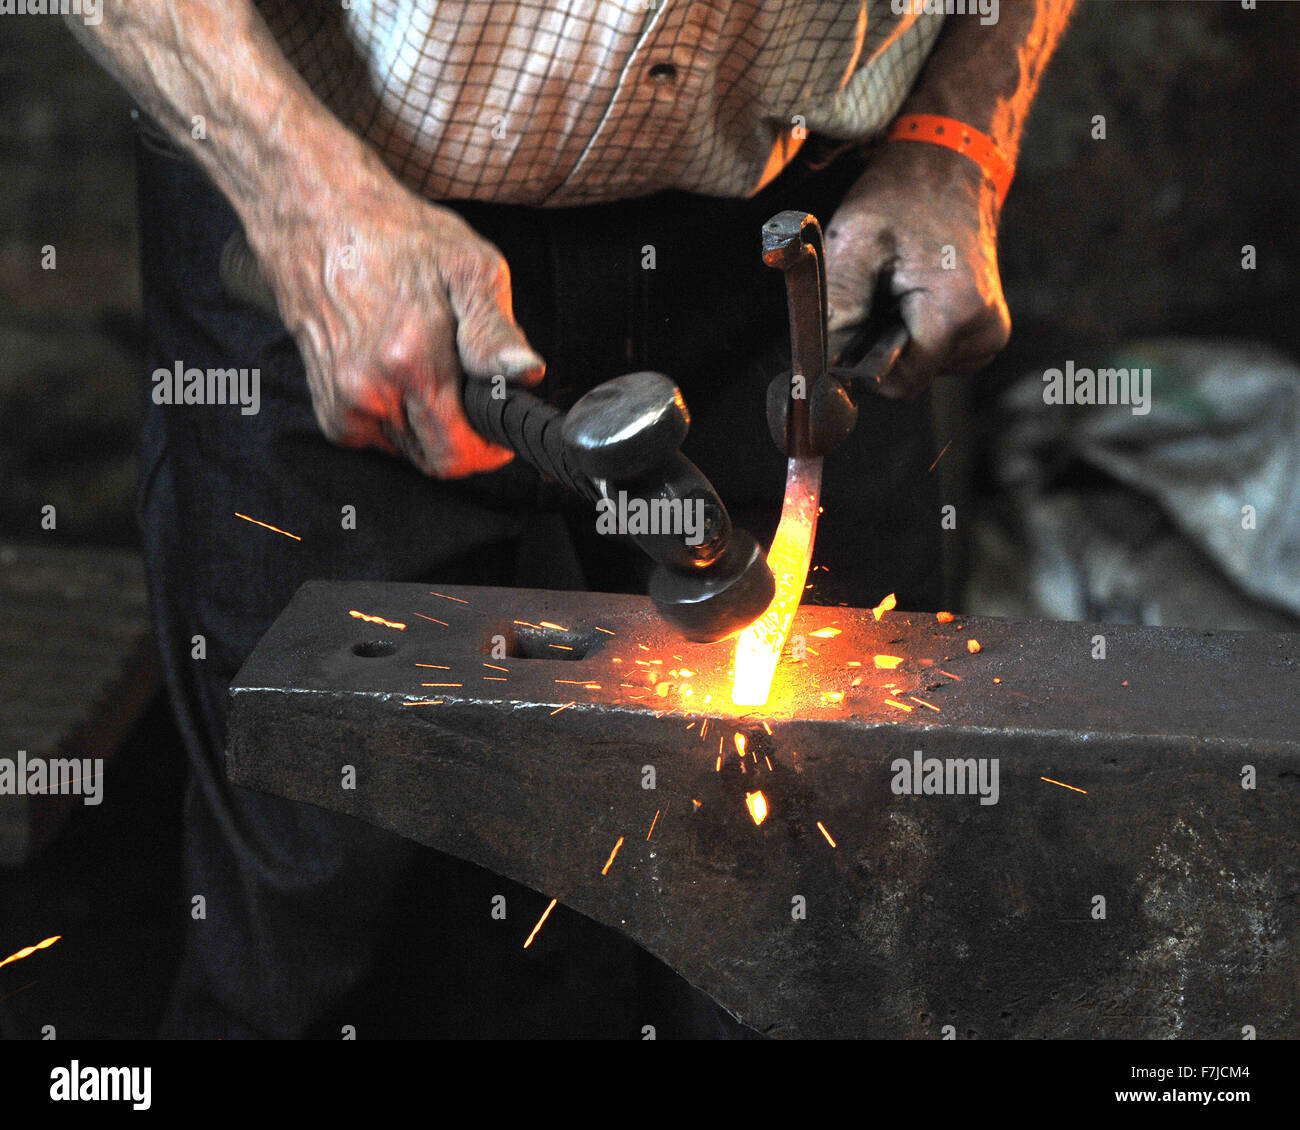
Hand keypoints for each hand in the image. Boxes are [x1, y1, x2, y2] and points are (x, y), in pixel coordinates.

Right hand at [249, 165, 543, 477]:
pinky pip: (378, 438)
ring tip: (428, 366)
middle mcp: (370, 391)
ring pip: (408, 450)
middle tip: (470, 390)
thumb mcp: (471, 269)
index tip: (500, 428)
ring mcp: (343, 403)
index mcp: (411, 363)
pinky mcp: (328, 408)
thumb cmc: (400, 238)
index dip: (489, 450)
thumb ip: (497, 333)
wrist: (319, 216)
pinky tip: (397, 373)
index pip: (458, 454)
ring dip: (429, 425)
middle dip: (462, 436)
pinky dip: (397, 419)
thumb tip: (526, 375)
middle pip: (434, 460)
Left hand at [823, 139, 1010, 397]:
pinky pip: (934, 355)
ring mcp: (990, 333)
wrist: (948, 168)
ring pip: (920, 368)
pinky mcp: (986, 331)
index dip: (861, 367)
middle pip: (909, 377)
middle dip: (878, 346)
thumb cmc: (899, 200)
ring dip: (894, 337)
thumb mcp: (854, 244)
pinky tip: (911, 294)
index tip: (845, 328)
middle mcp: (985, 331)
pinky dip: (913, 333)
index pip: (898, 383)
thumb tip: (824, 368)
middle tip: (872, 294)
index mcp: (957, 313)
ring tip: (895, 287)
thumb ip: (838, 310)